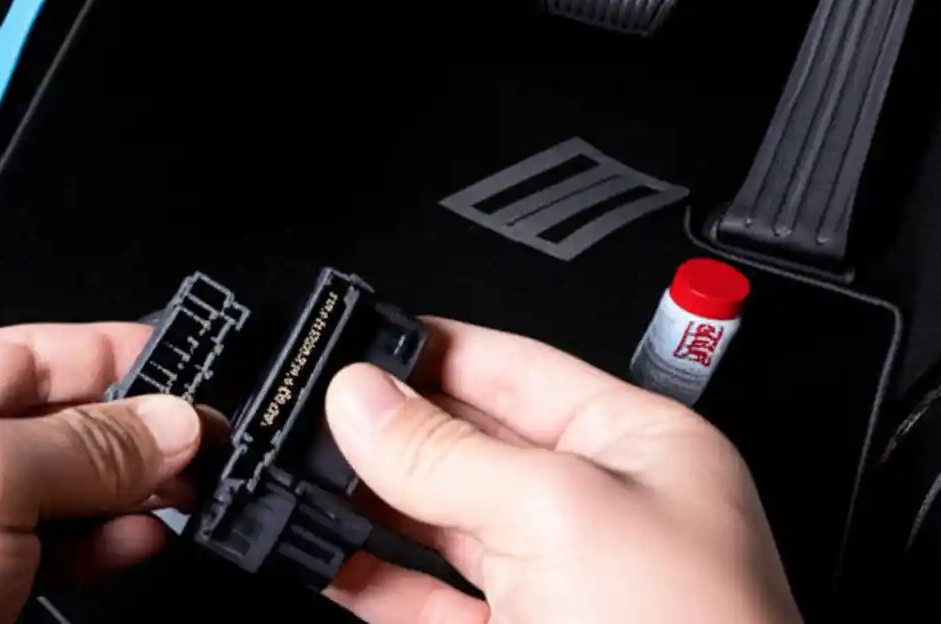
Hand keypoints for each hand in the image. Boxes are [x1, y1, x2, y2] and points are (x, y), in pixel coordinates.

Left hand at [0, 323, 201, 623]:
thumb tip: (170, 421)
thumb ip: (80, 443)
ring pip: (69, 490)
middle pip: (59, 420)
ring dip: (136, 488)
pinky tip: (147, 537)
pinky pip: (64, 552)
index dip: (116, 353)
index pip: (30, 350)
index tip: (194, 365)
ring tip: (194, 485)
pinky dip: (113, 543)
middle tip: (207, 436)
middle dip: (137, 427)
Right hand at [324, 318, 801, 623]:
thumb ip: (450, 455)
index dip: (434, 350)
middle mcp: (597, 510)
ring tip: (303, 477)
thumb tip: (363, 398)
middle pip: (469, 443)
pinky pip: (424, 599)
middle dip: (389, 427)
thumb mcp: (560, 516)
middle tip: (314, 413)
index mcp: (638, 448)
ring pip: (440, 522)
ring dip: (369, 503)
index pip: (518, 368)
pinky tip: (326, 558)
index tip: (355, 341)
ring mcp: (554, 582)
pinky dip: (370, 577)